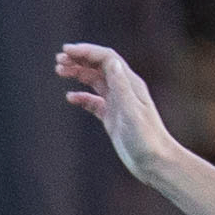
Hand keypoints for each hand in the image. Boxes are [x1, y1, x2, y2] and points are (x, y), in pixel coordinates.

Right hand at [56, 42, 175, 181]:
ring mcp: (117, 104)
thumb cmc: (147, 139)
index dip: (86, 52)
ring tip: (60, 71)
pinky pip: (94, 102)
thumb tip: (111, 62)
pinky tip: (70, 97)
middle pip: (98, 66)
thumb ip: (121, 87)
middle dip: (79, 60)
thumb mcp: (132, 112)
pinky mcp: (112, 118)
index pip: (106, 58)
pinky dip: (81, 97)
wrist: (155, 163)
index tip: (66, 52)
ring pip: (95, 81)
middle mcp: (124, 89)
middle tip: (58, 61)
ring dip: (78, 74)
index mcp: (129, 83)